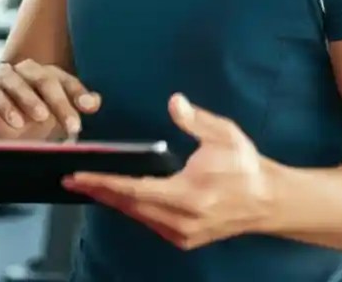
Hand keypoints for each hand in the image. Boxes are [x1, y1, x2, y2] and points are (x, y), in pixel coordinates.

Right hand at [0, 60, 99, 139]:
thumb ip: (76, 107)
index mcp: (49, 75)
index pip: (67, 81)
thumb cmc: (32, 126)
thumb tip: (95, 101)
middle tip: (72, 125)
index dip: (79, 93)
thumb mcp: (58, 119)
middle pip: (45, 80)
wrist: (0, 142)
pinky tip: (17, 122)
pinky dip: (7, 108)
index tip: (90, 107)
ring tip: (42, 116)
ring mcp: (5, 79)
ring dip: (31, 99)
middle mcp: (28, 72)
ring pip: (18, 83)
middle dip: (60, 102)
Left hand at [63, 94, 273, 249]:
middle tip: (72, 181)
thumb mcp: (224, 135)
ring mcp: (183, 234)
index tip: (79, 177)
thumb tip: (174, 101)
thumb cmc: (246, 166)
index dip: (103, 183)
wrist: (269, 202)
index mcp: (189, 195)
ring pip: (138, 218)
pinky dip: (133, 210)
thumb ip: (195, 120)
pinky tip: (121, 197)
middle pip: (129, 207)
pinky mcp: (185, 240)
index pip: (135, 190)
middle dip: (99, 193)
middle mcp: (182, 220)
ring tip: (91, 187)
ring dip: (114, 202)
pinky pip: (150, 224)